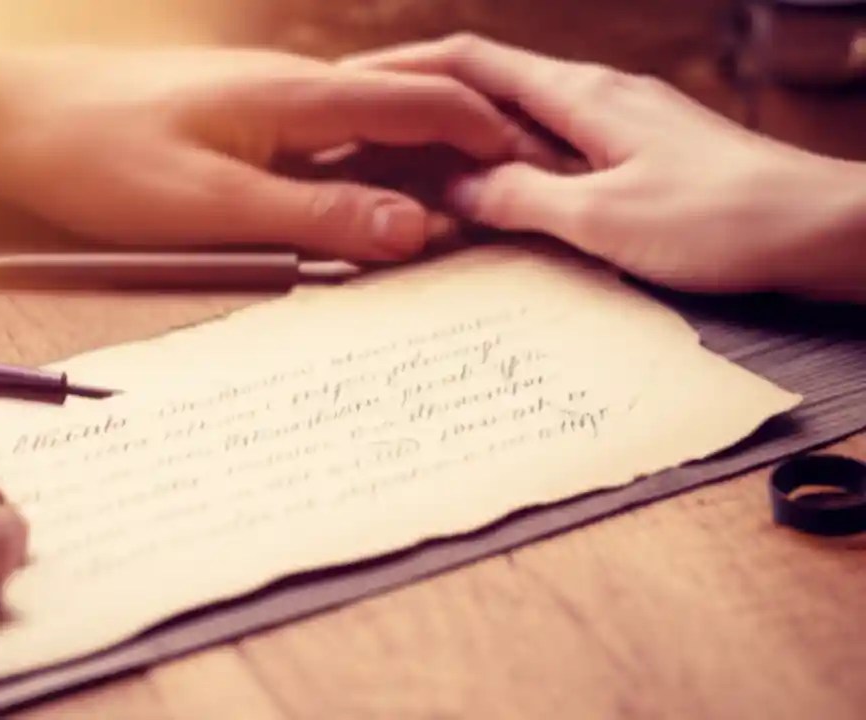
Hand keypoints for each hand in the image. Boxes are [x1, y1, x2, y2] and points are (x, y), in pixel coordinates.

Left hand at [0, 46, 551, 260]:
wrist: (11, 116)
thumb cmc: (98, 155)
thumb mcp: (212, 206)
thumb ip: (315, 219)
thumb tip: (413, 231)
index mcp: (296, 95)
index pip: (422, 102)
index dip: (486, 135)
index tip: (534, 173)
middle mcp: (289, 88)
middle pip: (404, 110)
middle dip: (466, 148)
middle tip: (510, 197)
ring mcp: (262, 104)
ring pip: (364, 130)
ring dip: (415, 167)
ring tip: (457, 212)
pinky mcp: (237, 125)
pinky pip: (321, 146)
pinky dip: (360, 175)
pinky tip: (362, 208)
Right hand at [345, 35, 865, 297]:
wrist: (826, 229)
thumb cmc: (726, 218)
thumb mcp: (605, 217)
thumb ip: (522, 196)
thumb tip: (456, 186)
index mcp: (583, 96)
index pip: (473, 63)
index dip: (406, 69)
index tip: (351, 82)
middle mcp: (599, 97)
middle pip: (491, 86)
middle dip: (424, 106)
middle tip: (368, 137)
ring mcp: (622, 125)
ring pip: (522, 121)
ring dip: (466, 141)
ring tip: (414, 172)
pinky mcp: (641, 156)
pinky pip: (556, 150)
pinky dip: (512, 168)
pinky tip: (499, 201)